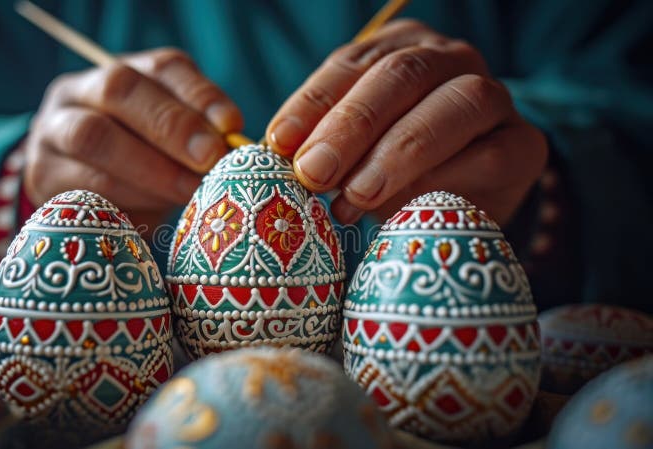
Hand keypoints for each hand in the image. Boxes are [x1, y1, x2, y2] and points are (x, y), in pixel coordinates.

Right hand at [23, 48, 242, 226]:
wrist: (75, 190)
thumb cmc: (142, 166)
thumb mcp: (169, 146)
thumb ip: (199, 142)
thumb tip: (238, 156)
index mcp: (124, 73)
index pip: (164, 68)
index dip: (201, 96)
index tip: (232, 127)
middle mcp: (81, 91)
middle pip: (121, 90)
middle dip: (171, 126)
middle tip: (208, 160)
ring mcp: (53, 130)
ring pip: (94, 136)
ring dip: (150, 168)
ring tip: (188, 193)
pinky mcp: (42, 176)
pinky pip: (83, 184)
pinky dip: (125, 200)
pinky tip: (155, 214)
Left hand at [266, 20, 546, 224]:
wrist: (465, 201)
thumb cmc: (392, 171)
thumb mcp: (350, 154)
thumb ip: (322, 148)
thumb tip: (282, 159)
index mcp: (398, 49)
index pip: (351, 64)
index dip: (314, 103)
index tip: (281, 144)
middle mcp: (449, 59)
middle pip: (402, 74)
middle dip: (352, 125)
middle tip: (315, 172)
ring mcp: (494, 97)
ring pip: (456, 105)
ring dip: (400, 151)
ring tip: (358, 195)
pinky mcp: (524, 145)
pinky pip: (490, 155)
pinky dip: (445, 180)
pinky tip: (408, 207)